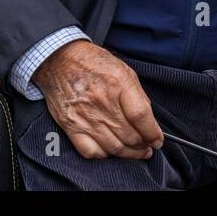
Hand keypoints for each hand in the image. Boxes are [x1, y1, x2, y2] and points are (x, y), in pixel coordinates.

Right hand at [31, 40, 162, 159]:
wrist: (59, 59)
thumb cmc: (92, 62)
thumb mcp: (122, 69)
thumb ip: (137, 94)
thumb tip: (148, 119)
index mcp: (118, 83)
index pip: (141, 116)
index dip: (153, 133)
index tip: (157, 140)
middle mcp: (102, 102)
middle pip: (129, 135)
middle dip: (143, 146)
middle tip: (148, 147)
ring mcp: (85, 116)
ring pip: (114, 147)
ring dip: (128, 154)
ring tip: (135, 153)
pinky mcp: (71, 126)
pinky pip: (91, 151)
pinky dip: (104, 156)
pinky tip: (111, 151)